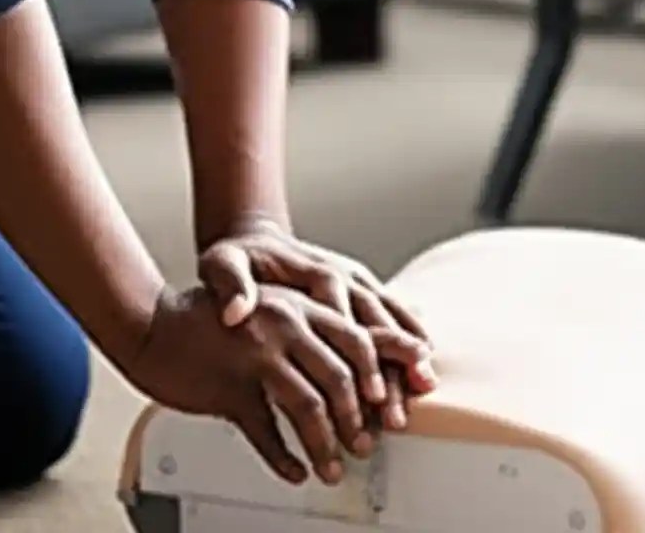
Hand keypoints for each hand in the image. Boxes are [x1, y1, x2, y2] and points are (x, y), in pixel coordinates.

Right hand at [123, 283, 428, 485]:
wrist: (151, 322)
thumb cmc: (215, 318)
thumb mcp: (271, 309)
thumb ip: (313, 328)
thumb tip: (363, 361)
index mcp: (300, 308)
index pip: (360, 341)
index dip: (382, 376)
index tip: (392, 406)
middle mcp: (283, 327)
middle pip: (339, 379)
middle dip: (358, 420)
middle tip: (365, 444)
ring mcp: (256, 358)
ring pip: (307, 408)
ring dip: (325, 445)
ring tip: (333, 468)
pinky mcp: (229, 389)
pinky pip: (266, 431)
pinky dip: (284, 458)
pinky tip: (294, 472)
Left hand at [198, 216, 438, 427]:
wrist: (255, 242)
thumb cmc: (238, 259)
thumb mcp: (221, 263)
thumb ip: (230, 284)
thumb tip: (235, 312)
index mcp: (315, 271)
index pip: (342, 313)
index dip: (355, 348)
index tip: (363, 385)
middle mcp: (344, 276)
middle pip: (375, 321)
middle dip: (390, 363)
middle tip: (395, 403)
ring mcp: (358, 284)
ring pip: (391, 321)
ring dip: (407, 355)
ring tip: (422, 389)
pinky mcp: (363, 292)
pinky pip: (395, 316)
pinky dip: (412, 339)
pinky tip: (423, 367)